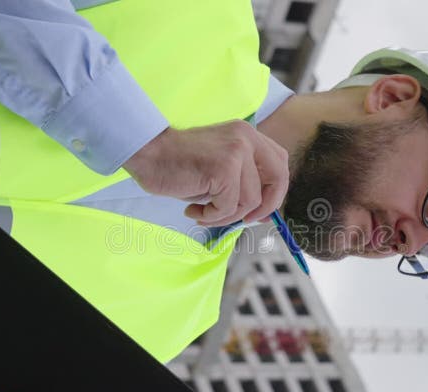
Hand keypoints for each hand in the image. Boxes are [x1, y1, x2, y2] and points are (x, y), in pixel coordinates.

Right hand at [123, 121, 289, 226]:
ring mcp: (237, 151)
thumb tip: (264, 214)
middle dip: (264, 207)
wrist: (147, 154)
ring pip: (250, 201)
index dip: (276, 191)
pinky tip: (193, 210)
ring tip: (202, 212)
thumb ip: (243, 184)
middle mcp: (246, 138)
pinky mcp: (224, 168)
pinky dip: (211, 216)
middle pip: (277, 179)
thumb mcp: (219, 171)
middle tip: (242, 221)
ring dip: (225, 216)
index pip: (280, 163)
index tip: (261, 212)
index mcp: (247, 135)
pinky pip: (229, 206)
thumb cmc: (178, 165)